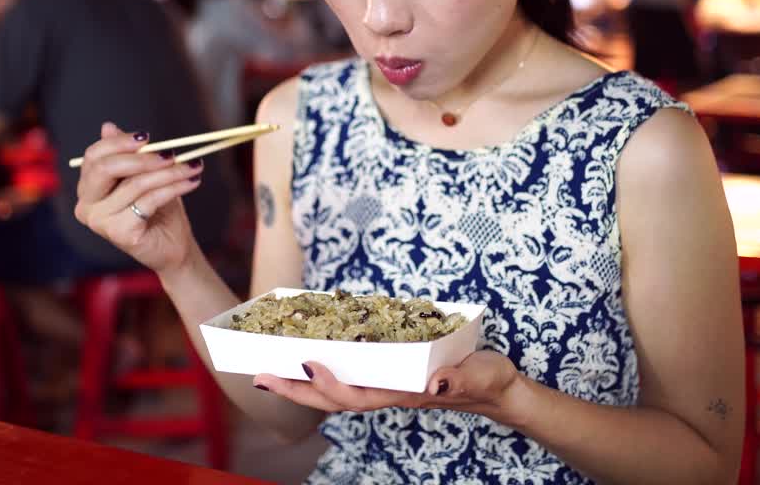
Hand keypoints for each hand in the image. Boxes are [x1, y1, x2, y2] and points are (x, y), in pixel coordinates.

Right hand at [73, 122, 205, 272]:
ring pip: (135, 184)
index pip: (93, 156)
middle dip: (141, 157)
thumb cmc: (157, 207)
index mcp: (87, 188)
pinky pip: (149, 201)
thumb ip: (126, 154)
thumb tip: (108, 126)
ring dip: (169, 172)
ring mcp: (100, 222)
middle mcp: (86, 205)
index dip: (119, 143)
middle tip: (170, 153)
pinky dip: (174, 188)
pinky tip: (191, 181)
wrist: (172, 244)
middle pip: (105, 169)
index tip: (147, 137)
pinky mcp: (120, 233)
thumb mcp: (143, 175)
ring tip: (192, 167)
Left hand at [252, 350, 520, 417]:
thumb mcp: (479, 376)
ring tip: (270, 371)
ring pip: (337, 391)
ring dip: (302, 384)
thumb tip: (434, 385)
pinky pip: (350, 378)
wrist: (499, 391)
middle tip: (260, 376)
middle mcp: (390, 393)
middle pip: (335, 399)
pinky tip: (310, 360)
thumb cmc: (489, 382)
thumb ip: (458, 381)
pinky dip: (325, 372)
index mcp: (406, 394)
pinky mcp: (392, 376)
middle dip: (297, 390)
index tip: (307, 364)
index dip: (331, 384)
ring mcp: (389, 387)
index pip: (359, 396)